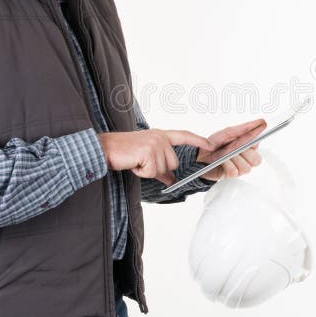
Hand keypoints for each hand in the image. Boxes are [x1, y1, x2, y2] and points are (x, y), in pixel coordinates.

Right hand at [99, 129, 215, 185]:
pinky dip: (141, 173)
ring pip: (163, 169)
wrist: (104, 149)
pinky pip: (152, 172)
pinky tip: (133, 164)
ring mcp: (155, 143)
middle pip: (174, 163)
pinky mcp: (148, 152)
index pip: (184, 136)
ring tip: (135, 162)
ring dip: (148, 171)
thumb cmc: (123, 153)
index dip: (199, 141)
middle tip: (141, 163)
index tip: (211, 145)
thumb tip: (171, 180)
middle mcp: (160, 137)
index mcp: (160, 135)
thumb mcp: (145, 158)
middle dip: (158, 169)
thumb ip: (161, 168)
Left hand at [196, 119, 266, 181]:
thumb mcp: (228, 132)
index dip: (252, 143)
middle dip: (244, 154)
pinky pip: (235, 172)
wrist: (200, 155)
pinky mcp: (232, 174)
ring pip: (246, 167)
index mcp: (248, 144)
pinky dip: (226, 165)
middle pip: (256, 160)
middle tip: (234, 149)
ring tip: (225, 155)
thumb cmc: (214, 143)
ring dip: (233, 160)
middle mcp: (246, 157)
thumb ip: (245, 128)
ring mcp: (240, 167)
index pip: (258, 145)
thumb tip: (261, 122)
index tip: (244, 140)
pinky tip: (222, 162)